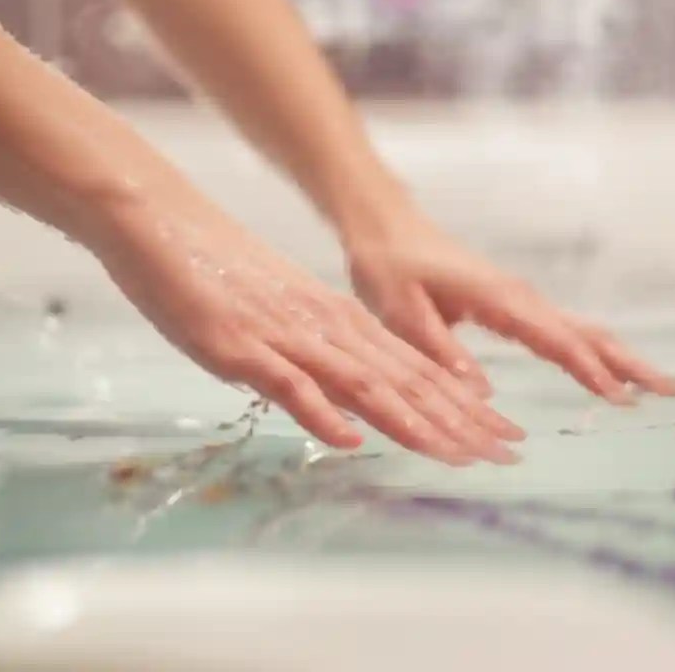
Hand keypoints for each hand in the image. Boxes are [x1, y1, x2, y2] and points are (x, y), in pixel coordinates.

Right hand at [88, 195, 523, 465]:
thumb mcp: (284, 319)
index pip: (417, 371)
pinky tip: (351, 440)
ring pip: (364, 384)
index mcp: (340, 322)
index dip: (464, 407)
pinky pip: (288, 382)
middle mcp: (327, 329)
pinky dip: (322, 411)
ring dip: (414, 422)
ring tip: (459, 454)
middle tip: (511, 452)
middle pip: (407, 381)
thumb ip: (322, 363)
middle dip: (461, 422)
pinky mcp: (240, 345)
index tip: (506, 436)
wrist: (163, 219)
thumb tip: (357, 415)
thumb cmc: (220, 273)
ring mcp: (286, 337)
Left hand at [343, 207, 674, 401]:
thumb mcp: (401, 311)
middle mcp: (519, 298)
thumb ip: (440, 348)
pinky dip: (594, 354)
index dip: (587, 369)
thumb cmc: (388, 266)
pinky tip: (610, 376)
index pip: (553, 339)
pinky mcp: (515, 308)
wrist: (386, 227)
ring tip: (659, 388)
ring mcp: (521, 302)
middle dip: (629, 363)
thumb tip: (482, 391)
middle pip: (585, 333)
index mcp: (497, 298)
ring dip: (621, 360)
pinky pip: (563, 333)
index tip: (620, 397)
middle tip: (672, 391)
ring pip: (582, 333)